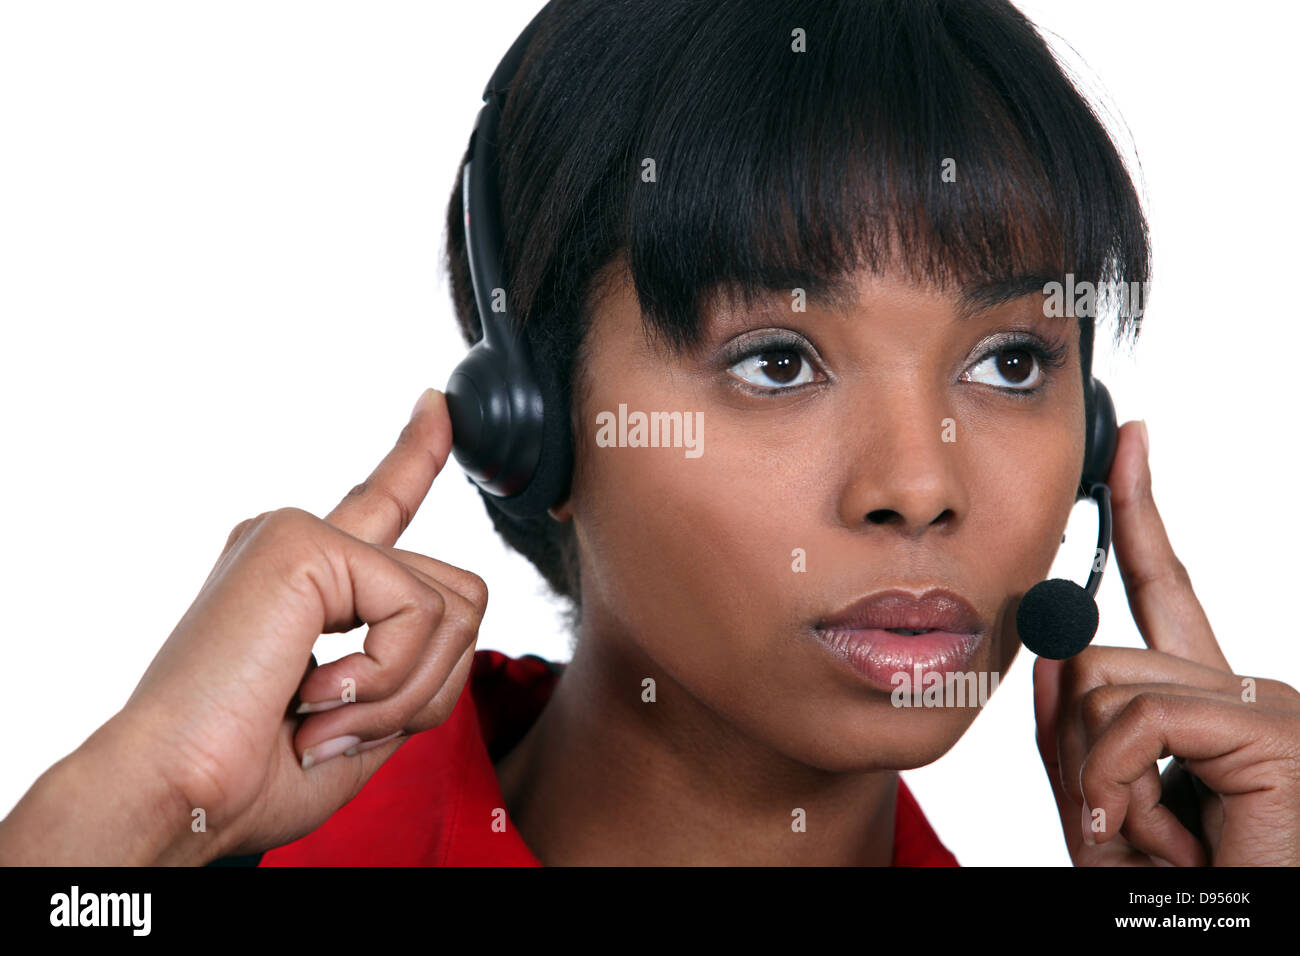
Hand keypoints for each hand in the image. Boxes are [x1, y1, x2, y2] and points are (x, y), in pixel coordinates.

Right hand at [115, 387, 486, 861]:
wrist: (178, 798)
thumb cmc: (249, 774)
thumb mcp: (360, 715)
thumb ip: (408, 660)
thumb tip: (458, 621)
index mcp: (308, 581)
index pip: (380, 503)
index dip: (416, 456)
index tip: (436, 407)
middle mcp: (302, 545)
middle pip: (459, 594)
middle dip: (427, 684)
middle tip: (341, 727)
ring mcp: (300, 535)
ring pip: (453, 605)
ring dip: (404, 689)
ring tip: (324, 715)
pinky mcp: (302, 542)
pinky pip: (418, 609)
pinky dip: (386, 674)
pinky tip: (316, 693)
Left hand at [1033, 420, 1299, 865]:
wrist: (1227, 937)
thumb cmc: (1179, 893)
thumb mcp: (1100, 813)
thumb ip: (1072, 738)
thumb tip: (1053, 655)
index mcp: (1204, 704)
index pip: (1161, 589)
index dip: (1139, 514)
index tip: (1128, 443)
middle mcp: (1243, 691)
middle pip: (1094, 656)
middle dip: (1079, 747)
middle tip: (1124, 822)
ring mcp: (1265, 706)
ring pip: (1104, 685)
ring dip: (1101, 781)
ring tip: (1156, 842)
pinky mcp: (1273, 730)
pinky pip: (1138, 720)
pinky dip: (1118, 786)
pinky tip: (1165, 840)